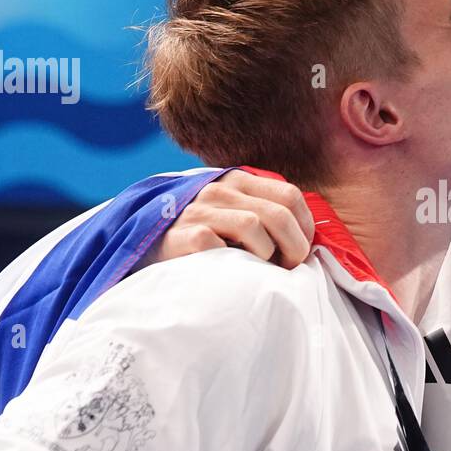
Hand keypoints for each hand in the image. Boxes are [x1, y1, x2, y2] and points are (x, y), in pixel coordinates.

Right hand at [157, 170, 314, 266]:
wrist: (144, 248)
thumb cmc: (202, 238)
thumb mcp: (233, 214)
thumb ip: (264, 214)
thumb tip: (307, 238)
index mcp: (239, 180)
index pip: (291, 196)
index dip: (306, 227)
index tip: (301, 251)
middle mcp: (220, 189)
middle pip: (279, 214)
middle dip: (294, 247)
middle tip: (288, 269)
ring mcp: (200, 210)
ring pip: (255, 226)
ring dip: (266, 255)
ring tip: (260, 270)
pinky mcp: (183, 235)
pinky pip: (221, 246)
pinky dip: (234, 263)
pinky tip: (231, 271)